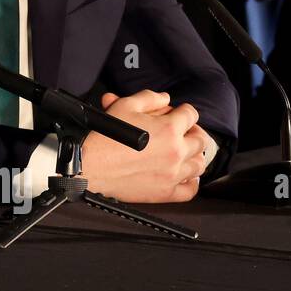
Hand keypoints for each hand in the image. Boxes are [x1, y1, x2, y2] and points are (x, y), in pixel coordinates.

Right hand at [80, 90, 211, 202]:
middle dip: (193, 132)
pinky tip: (184, 175)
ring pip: (199, 164)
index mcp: (169, 128)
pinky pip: (190, 190)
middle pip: (201, 140)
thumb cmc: (104, 137)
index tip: (176, 114)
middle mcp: (176, 151)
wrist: (89, 166)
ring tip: (184, 152)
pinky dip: (191, 182)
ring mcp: (173, 174)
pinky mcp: (166, 192)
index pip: (191, 114)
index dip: (183, 111)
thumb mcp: (124, 105)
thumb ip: (149, 97)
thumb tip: (165, 98)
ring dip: (194, 155)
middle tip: (183, 132)